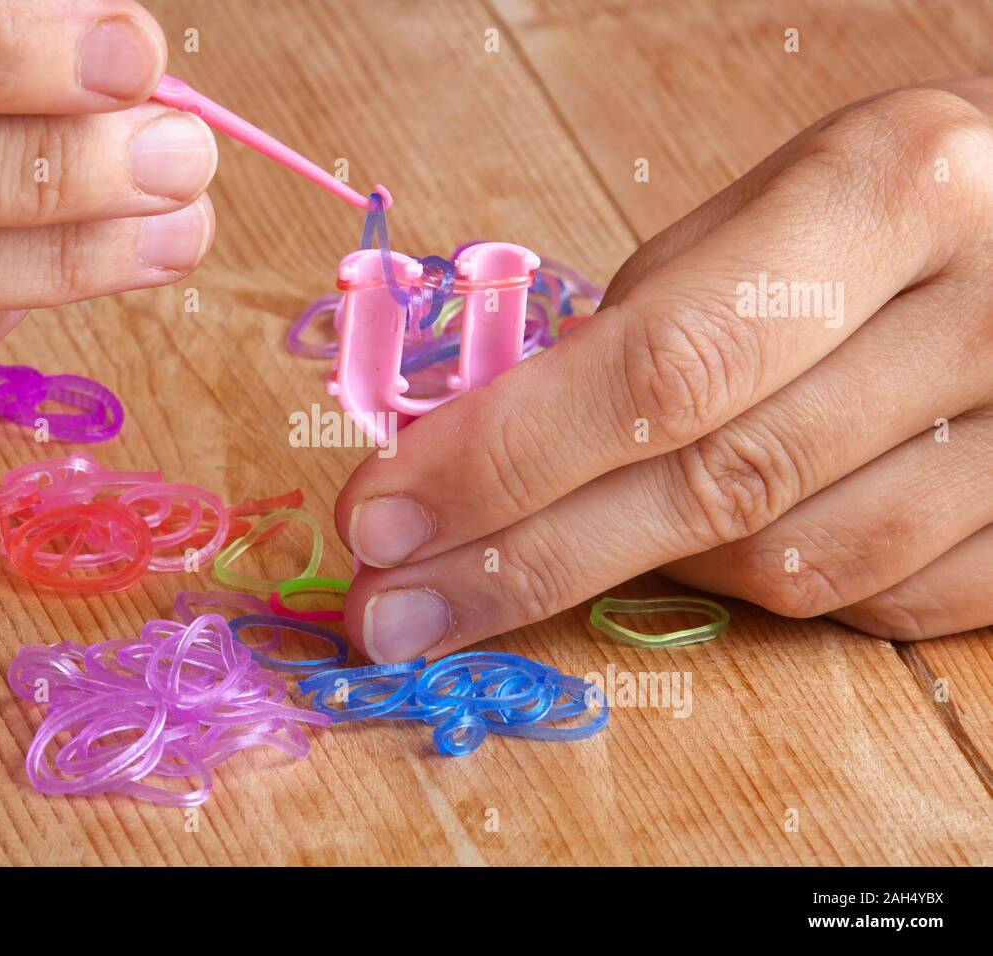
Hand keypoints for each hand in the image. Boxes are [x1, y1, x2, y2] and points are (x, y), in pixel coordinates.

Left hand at [337, 79, 992, 660]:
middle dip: (524, 560)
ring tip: (592, 528)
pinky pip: (874, 605)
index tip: (382, 518)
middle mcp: (986, 311)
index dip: (507, 457)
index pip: (664, 360)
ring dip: (657, 562)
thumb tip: (490, 445)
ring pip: (791, 565)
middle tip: (396, 611)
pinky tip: (719, 542)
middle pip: (714, 483)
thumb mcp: (774, 209)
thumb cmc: (895, 211)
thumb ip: (651, 322)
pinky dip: (770, 585)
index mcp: (891, 190)